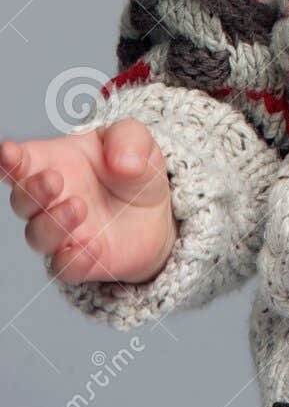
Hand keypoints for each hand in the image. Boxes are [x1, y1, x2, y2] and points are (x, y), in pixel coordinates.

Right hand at [1, 120, 177, 288]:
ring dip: (53, 223)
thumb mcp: (136, 142)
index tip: (8, 152)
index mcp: (53, 162)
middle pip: (22, 200)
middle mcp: (50, 199)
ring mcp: (62, 233)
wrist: (156, 212)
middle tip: (54, 180)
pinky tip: (92, 248)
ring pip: (37, 235)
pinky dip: (73, 261)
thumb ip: (128, 139)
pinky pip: (64, 268)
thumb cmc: (132, 170)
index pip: (21, 161)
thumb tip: (122, 162)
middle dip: (31, 191)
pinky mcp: (80, 261)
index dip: (9, 159)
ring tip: (78, 207)